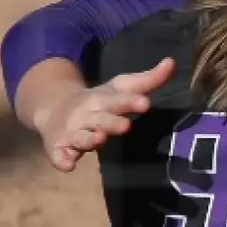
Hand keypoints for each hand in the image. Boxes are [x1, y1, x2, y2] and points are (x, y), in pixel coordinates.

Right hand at [32, 58, 174, 171]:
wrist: (55, 107)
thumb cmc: (99, 101)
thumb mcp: (121, 88)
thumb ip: (148, 80)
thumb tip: (171, 62)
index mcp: (102, 100)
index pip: (118, 100)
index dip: (130, 101)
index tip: (145, 103)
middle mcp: (86, 115)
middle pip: (100, 119)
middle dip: (111, 122)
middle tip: (126, 126)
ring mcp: (71, 132)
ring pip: (81, 137)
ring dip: (89, 139)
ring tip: (100, 139)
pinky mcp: (59, 148)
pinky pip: (59, 156)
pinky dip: (62, 160)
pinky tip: (68, 164)